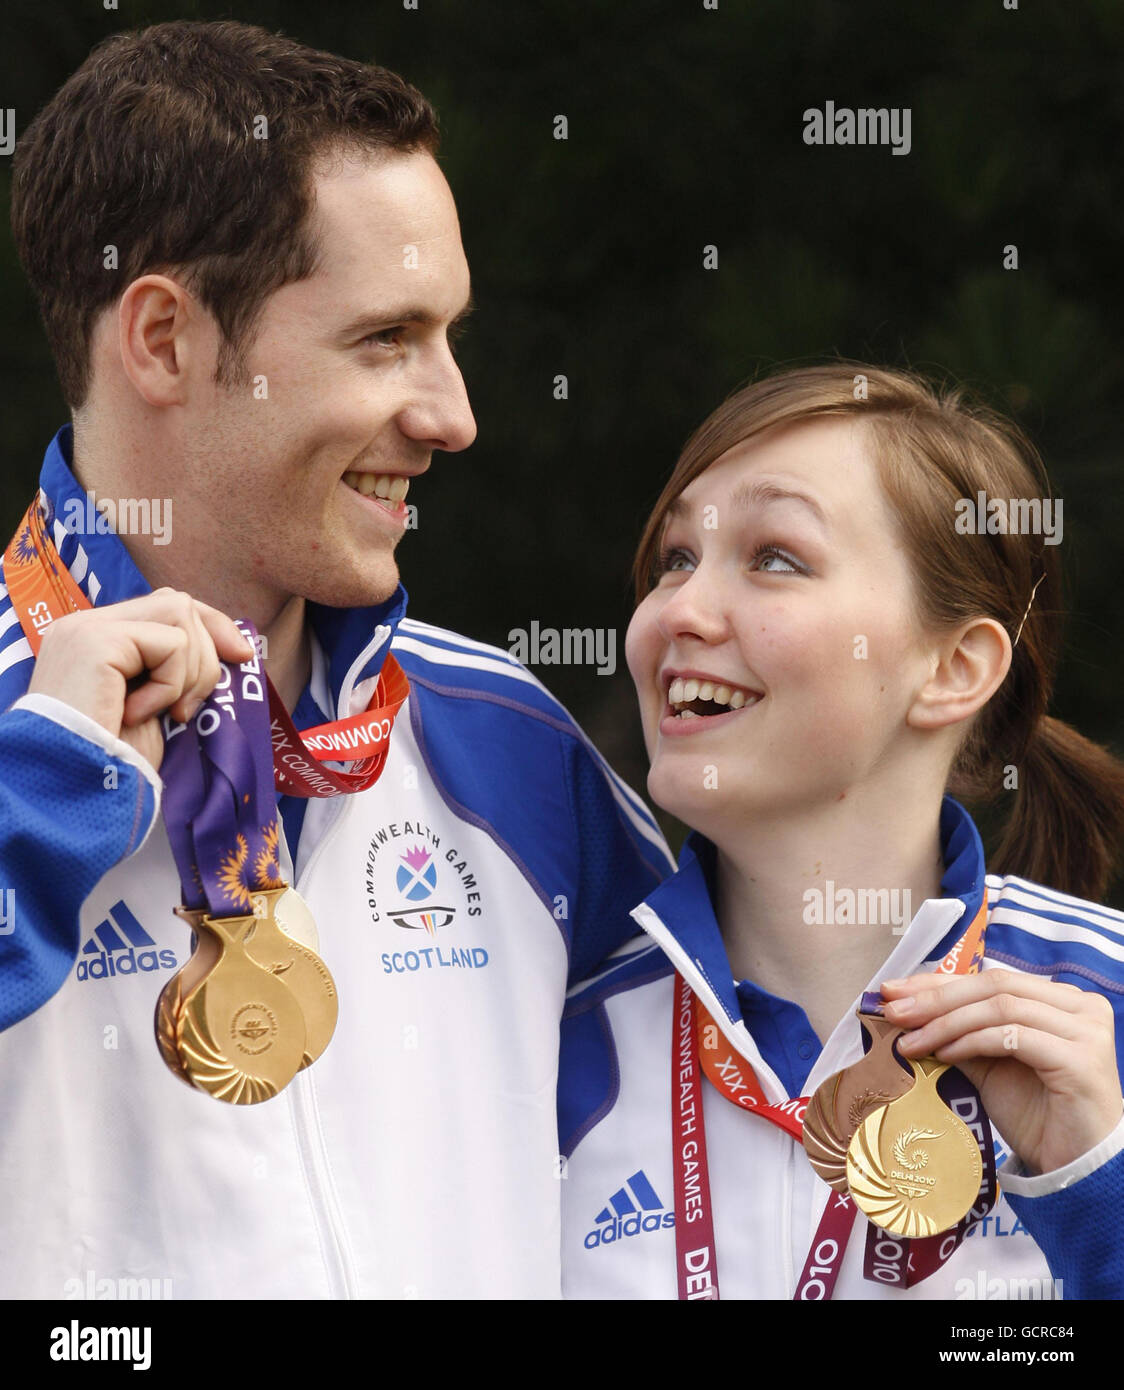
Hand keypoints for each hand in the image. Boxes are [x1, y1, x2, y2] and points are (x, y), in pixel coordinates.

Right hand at [27, 588, 254, 772]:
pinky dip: (171, 685)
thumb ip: (176, 671)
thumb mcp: (156, 708)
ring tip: (164, 714)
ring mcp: (88, 629)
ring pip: (180, 615)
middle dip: (208, 653)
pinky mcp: (96, 641)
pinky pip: (171, 645)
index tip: (242, 657)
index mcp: (97, 639)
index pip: (166, 606)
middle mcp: (86, 625)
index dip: (212, 625)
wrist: (75, 789)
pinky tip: (137, 715)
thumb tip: (237, 647)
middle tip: (187, 709)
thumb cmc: (116, 762)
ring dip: (191, 673)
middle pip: (179, 603)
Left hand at [880, 968, 1122, 1176]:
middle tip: (892, 1011)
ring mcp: (1085, 1031)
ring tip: (911, 1041)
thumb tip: (907, 1012)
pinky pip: (1013, 1037)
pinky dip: (972, 1041)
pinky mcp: (1081, 1060)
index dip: (938, 981)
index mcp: (1061, 999)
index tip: (893, 991)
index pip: (990, 978)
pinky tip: (944, 1055)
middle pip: (994, 985)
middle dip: (935, 997)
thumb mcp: (991, 1066)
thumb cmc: (1037, 1116)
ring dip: (947, 1022)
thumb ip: (961, 1034)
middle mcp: (1080, 1006)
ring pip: (1000, 1007)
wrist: (1077, 1169)